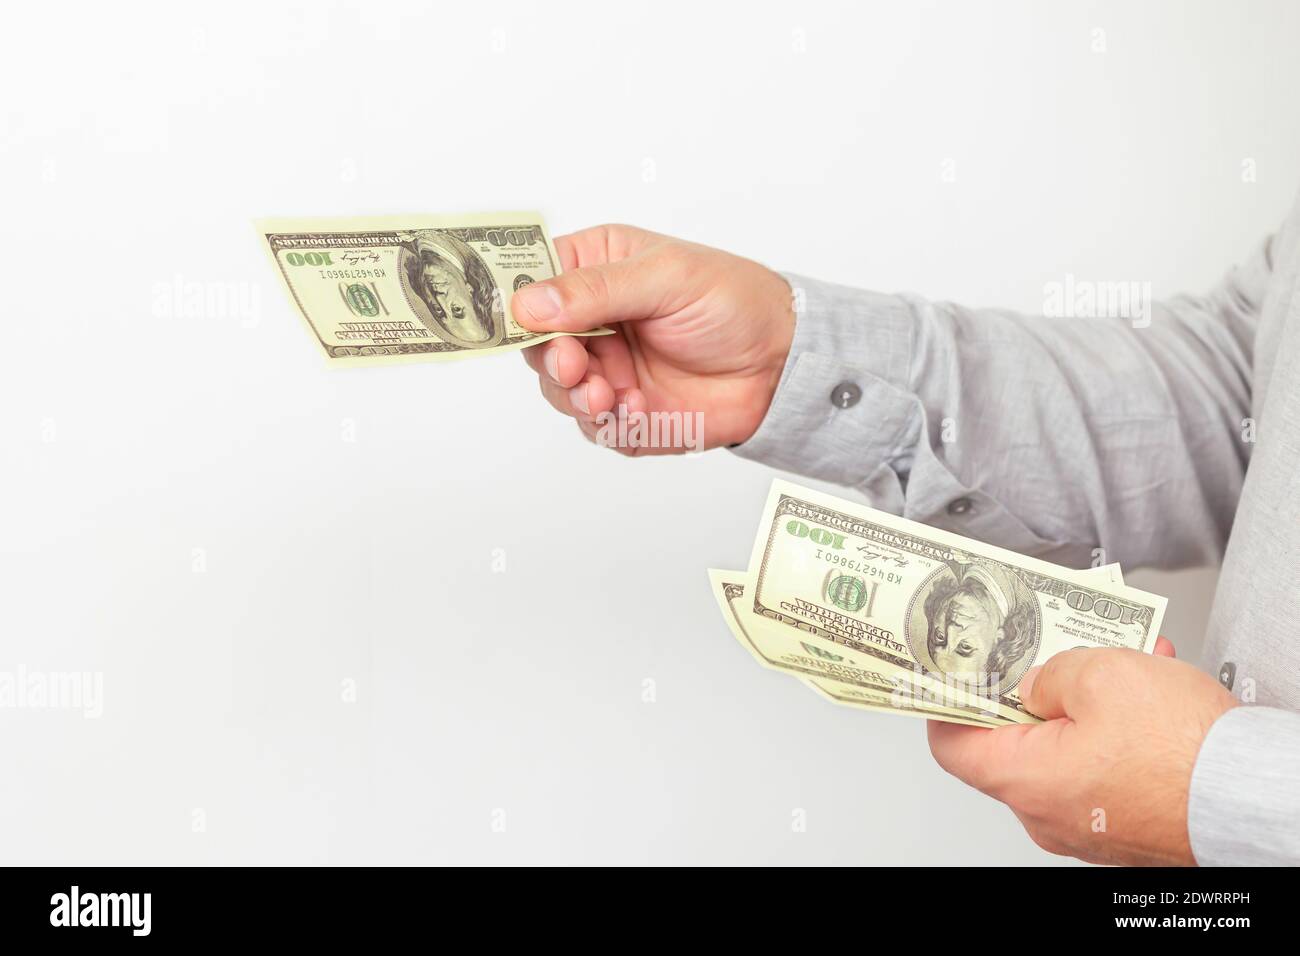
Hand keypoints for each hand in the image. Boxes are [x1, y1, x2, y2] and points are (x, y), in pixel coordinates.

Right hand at [513, 224, 795, 452]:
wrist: (781, 364)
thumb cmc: (734, 302)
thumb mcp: (667, 278)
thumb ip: (597, 290)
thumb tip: (528, 303)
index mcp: (597, 269)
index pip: (533, 280)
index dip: (516, 301)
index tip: (515, 321)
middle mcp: (594, 320)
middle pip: (535, 344)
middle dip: (551, 359)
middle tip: (575, 366)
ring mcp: (606, 368)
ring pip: (557, 390)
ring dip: (577, 397)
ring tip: (611, 397)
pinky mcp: (624, 413)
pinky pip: (593, 428)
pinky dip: (609, 424)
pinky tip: (640, 412)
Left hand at [928, 637, 1236, 864]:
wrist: (1251, 797)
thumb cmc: (1183, 751)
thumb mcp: (1101, 675)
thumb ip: (1049, 674)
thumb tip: (1034, 684)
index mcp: (1025, 781)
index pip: (952, 746)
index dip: (949, 704)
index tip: (953, 674)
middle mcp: (1048, 814)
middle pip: (1012, 743)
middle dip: (1031, 689)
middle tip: (1044, 654)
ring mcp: (1087, 823)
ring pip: (1064, 749)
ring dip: (1083, 701)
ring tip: (1114, 661)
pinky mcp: (1124, 822)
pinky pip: (1101, 766)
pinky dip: (1114, 727)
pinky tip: (1145, 689)